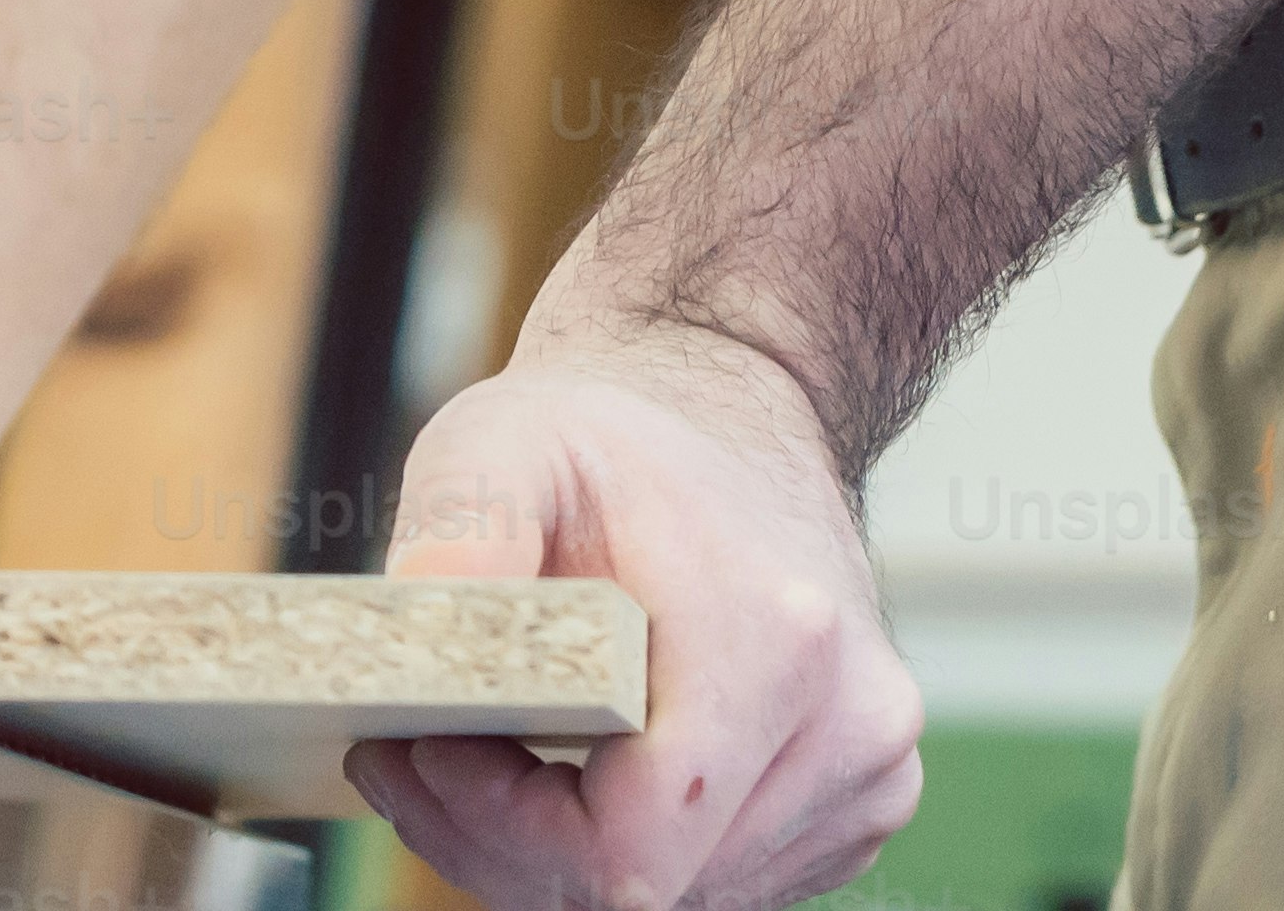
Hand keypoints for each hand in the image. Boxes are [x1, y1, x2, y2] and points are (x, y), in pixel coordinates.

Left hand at [351, 311, 923, 910]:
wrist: (737, 420)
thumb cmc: (619, 446)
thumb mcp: (505, 444)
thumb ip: (460, 532)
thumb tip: (420, 615)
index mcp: (777, 641)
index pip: (630, 843)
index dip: (508, 826)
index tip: (428, 750)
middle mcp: (851, 722)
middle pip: (646, 886)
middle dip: (508, 843)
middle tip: (415, 760)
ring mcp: (868, 774)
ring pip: (681, 897)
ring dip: (558, 858)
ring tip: (475, 763)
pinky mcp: (860, 804)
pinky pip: (718, 884)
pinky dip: (629, 855)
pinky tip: (566, 781)